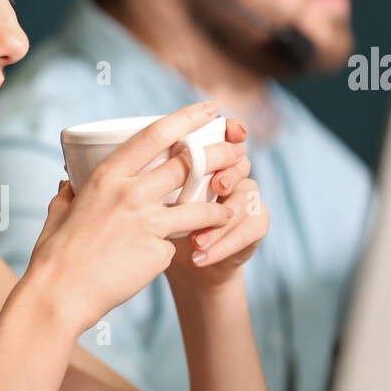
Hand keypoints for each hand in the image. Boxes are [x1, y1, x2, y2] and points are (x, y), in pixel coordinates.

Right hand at [22, 101, 234, 334]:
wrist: (60, 295)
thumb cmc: (54, 255)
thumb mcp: (59, 212)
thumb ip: (69, 193)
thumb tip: (68, 182)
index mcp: (107, 177)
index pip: (155, 134)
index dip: (187, 118)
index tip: (209, 110)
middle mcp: (131, 193)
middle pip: (187, 164)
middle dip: (217, 156)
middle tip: (235, 154)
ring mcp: (148, 223)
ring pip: (198, 205)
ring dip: (218, 206)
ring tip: (229, 209)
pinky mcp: (158, 252)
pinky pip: (177, 243)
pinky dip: (178, 247)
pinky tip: (178, 254)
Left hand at [167, 118, 269, 294]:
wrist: (183, 261)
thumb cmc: (163, 223)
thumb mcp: (153, 199)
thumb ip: (154, 178)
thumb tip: (134, 161)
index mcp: (208, 159)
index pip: (224, 135)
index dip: (230, 129)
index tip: (230, 132)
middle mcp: (231, 173)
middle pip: (240, 163)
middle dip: (228, 174)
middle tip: (217, 188)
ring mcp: (246, 198)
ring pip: (245, 199)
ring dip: (220, 221)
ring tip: (195, 241)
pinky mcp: (256, 224)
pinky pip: (248, 230)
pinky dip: (222, 245)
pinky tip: (200, 257)